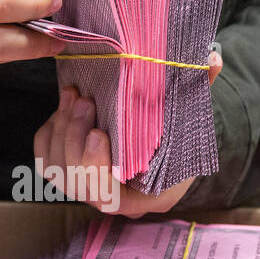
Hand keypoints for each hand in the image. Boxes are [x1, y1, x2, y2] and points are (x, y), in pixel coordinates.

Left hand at [32, 53, 222, 218]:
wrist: (165, 140)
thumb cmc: (180, 131)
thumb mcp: (192, 113)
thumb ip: (199, 90)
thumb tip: (212, 60)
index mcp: (147, 196)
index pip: (110, 197)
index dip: (96, 168)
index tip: (98, 133)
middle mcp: (115, 199)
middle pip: (78, 183)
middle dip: (74, 138)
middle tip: (83, 101)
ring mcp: (91, 188)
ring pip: (58, 171)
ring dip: (61, 130)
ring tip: (73, 96)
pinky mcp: (71, 172)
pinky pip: (47, 160)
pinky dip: (49, 134)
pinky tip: (62, 107)